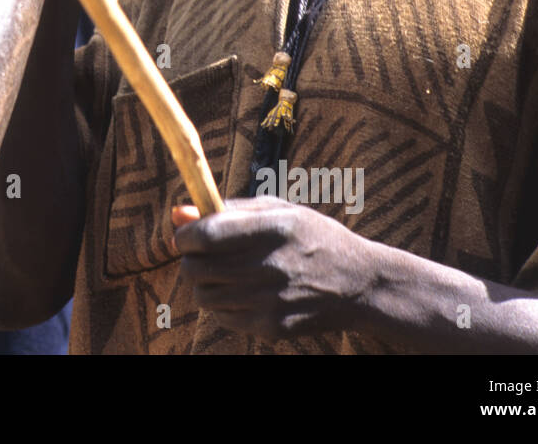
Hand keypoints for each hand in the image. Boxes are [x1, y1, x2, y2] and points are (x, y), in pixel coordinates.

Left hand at [172, 198, 380, 341]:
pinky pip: (223, 317)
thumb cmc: (312, 238)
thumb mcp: (279, 211)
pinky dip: (223, 305)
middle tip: (203, 255)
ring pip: (204, 295)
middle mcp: (272, 266)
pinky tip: (242, 293)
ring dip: (204, 283)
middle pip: (198, 268)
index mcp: (274, 228)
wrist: (360, 284)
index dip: (186, 235)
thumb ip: (227, 210)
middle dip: (191, 259)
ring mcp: (272, 300)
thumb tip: (177, 212)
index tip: (185, 235)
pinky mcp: (273, 327)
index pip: (208, 235)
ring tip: (224, 274)